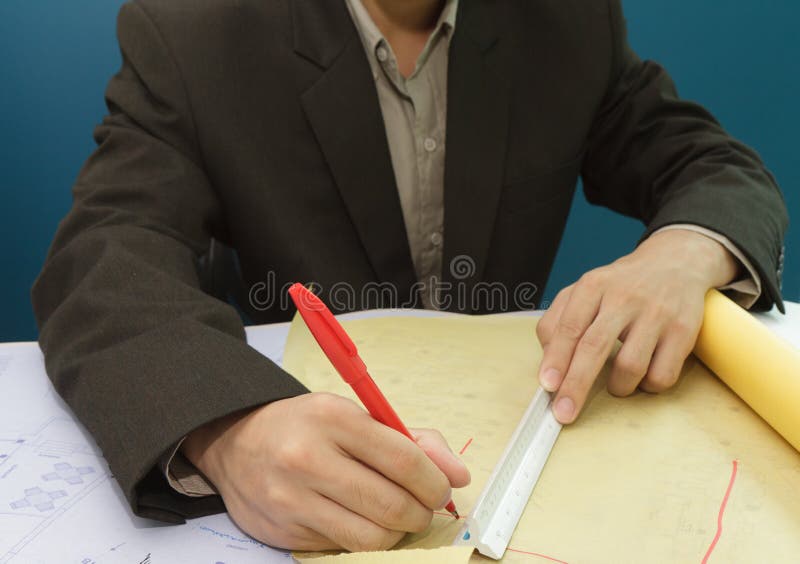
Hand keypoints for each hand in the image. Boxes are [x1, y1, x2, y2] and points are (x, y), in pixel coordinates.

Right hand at [181, 392, 469, 550]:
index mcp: (332, 418)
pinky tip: (357, 518)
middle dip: (421, 513)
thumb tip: (458, 475)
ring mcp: (292, 499)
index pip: (404, 461)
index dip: (434, 482)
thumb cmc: (306, 426)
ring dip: (396, 533)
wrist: (236, 442)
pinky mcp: (284, 532)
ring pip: (372, 538)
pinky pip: (343, 548)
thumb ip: (412, 439)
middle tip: (421, 506)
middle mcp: (308, 458)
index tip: (441, 487)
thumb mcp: (356, 414)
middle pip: (392, 507)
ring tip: (393, 515)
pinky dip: (362, 539)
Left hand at [536, 229, 739, 423]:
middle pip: (594, 347)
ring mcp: (656, 313)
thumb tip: (548, 360)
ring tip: (617, 385)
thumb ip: (557, 321)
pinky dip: (649, 386)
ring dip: (619, 387)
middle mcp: (624, 297)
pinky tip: (643, 377)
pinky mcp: (684, 330)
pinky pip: (663, 374)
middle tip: (565, 413)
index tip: (548, 385)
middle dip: (576, 385)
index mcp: (593, 286)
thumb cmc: (621, 286)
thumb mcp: (583, 291)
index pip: (569, 327)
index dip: (556, 359)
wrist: (675, 263)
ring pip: (630, 365)